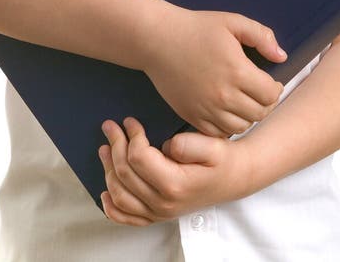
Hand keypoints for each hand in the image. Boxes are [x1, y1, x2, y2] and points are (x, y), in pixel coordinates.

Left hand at [99, 117, 252, 225]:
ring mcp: (159, 212)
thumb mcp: (213, 146)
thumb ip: (190, 144)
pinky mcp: (157, 215)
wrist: (234, 178)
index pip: (139, 159)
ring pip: (120, 195)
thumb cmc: (223, 159)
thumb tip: (166, 145)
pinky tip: (105, 193)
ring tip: (105, 148)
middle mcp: (164, 203)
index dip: (131, 136)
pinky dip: (112, 207)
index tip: (130, 121)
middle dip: (115, 145)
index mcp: (175, 184)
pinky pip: (127, 218)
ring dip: (108, 169)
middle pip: (125, 174)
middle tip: (111, 126)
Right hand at [142, 7, 286, 136]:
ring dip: (247, 117)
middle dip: (264, 104)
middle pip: (259, 113)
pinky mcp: (191, 116)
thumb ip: (261, 36)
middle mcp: (223, 95)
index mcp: (237, 71)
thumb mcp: (232, 22)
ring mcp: (206, 108)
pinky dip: (226, 127)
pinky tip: (225, 111)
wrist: (158, 39)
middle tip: (259, 93)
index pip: (271, 94)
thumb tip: (281, 56)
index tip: (270, 82)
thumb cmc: (196, 28)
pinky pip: (218, 134)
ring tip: (243, 102)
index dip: (275, 88)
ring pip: (240, 127)